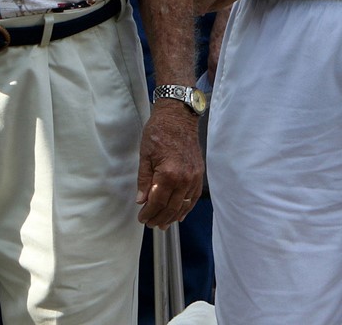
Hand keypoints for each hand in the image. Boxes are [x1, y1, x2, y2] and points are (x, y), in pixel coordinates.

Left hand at [135, 103, 205, 227]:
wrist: (178, 117)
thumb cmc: (159, 132)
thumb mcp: (145, 155)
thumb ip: (144, 180)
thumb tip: (142, 200)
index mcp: (168, 174)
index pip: (157, 202)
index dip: (148, 213)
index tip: (142, 218)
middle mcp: (184, 178)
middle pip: (171, 207)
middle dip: (159, 218)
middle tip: (150, 224)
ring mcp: (194, 176)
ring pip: (184, 204)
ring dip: (173, 216)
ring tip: (164, 224)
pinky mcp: (199, 173)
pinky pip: (194, 196)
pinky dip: (187, 207)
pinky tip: (180, 214)